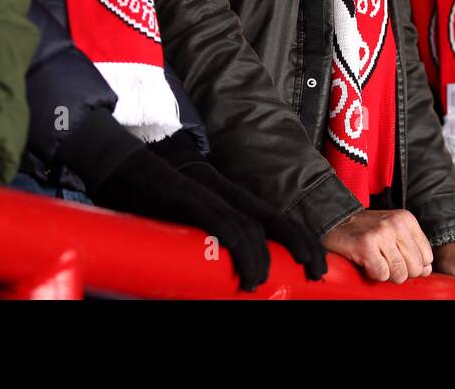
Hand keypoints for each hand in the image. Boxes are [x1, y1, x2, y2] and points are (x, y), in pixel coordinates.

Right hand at [180, 161, 327, 280]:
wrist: (137, 172)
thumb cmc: (171, 203)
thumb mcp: (204, 222)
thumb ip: (223, 239)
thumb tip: (233, 274)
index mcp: (239, 204)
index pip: (280, 221)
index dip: (303, 241)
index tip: (317, 265)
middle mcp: (233, 198)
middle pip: (277, 221)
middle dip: (302, 245)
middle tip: (315, 272)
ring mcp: (214, 198)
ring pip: (251, 227)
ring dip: (260, 257)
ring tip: (259, 282)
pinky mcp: (192, 201)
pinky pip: (223, 224)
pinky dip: (237, 245)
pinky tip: (241, 262)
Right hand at [323, 208, 432, 283]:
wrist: (333, 221)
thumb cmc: (365, 231)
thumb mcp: (393, 232)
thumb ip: (412, 249)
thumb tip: (426, 270)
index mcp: (407, 219)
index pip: (427, 257)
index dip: (412, 265)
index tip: (396, 258)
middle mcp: (396, 224)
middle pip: (416, 268)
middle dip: (400, 271)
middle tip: (384, 260)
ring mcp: (381, 233)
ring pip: (400, 274)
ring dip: (385, 273)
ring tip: (374, 259)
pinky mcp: (366, 245)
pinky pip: (382, 275)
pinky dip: (373, 274)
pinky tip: (365, 261)